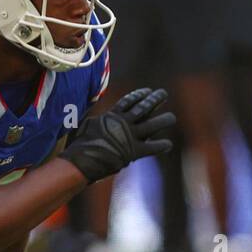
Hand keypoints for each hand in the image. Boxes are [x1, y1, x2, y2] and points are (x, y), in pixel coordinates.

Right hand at [61, 87, 175, 183]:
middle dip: (155, 99)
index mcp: (112, 115)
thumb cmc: (79, 145)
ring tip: (171, 117)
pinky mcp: (135, 151)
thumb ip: (91, 118)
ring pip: (154, 124)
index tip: (147, 90)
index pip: (130, 100)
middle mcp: (124, 123)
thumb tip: (82, 113)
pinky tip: (168, 145)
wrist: (83, 160)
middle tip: (164, 94)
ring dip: (164, 120)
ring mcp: (131, 136)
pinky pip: (153, 147)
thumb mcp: (84, 125)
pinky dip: (162, 146)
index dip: (140, 95)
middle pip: (145, 107)